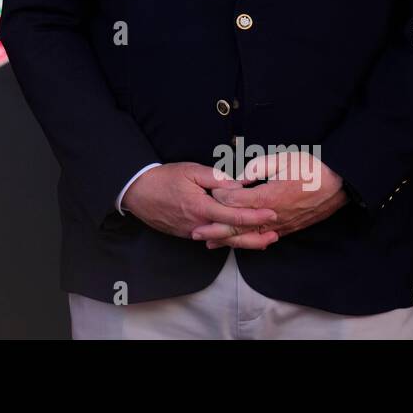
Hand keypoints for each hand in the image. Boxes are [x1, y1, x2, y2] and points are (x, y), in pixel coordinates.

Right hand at [122, 161, 277, 245]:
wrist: (138, 191)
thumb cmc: (164, 178)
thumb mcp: (191, 170)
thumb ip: (217, 178)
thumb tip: (239, 184)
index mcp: (201, 207)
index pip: (234, 216)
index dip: (255, 216)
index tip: (272, 214)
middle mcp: (198, 224)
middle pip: (232, 236)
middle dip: (255, 238)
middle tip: (275, 236)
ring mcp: (191, 232)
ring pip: (222, 241)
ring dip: (243, 242)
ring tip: (262, 242)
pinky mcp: (186, 234)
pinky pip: (211, 239)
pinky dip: (227, 240)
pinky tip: (237, 239)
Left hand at [193, 151, 346, 249]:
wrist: (339, 184)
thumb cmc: (310, 168)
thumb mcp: (282, 159)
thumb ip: (258, 168)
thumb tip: (239, 177)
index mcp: (269, 196)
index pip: (236, 202)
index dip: (220, 197)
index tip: (209, 191)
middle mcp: (273, 215)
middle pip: (239, 226)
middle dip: (215, 230)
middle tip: (196, 232)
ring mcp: (281, 224)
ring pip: (250, 236)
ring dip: (228, 240)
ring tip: (209, 243)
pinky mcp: (289, 228)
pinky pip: (264, 238)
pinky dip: (248, 242)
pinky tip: (238, 243)